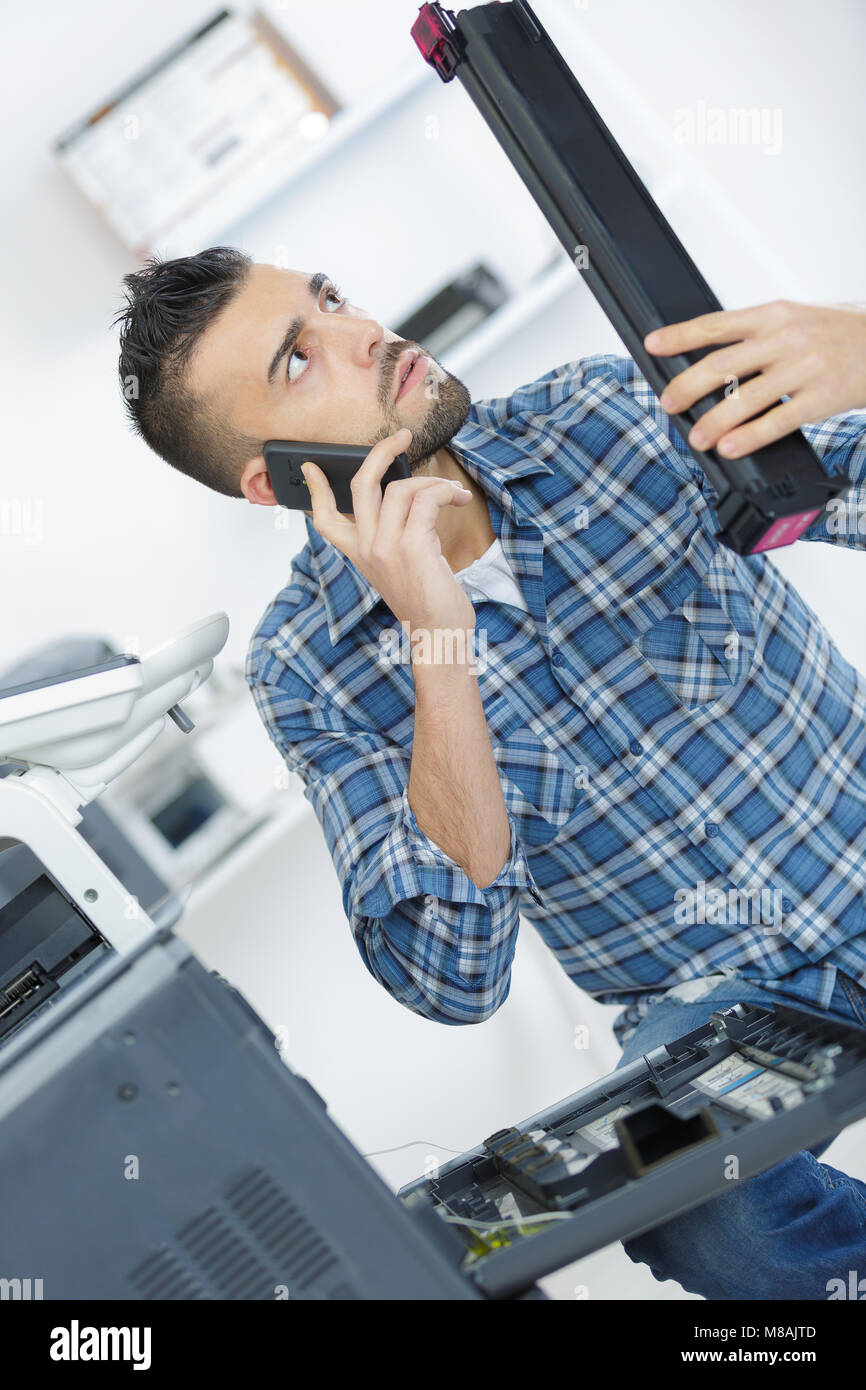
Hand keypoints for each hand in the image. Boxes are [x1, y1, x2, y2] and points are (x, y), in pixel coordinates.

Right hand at [301, 428, 476, 633]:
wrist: (440, 635)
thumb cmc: (428, 603)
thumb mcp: (401, 567)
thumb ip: (395, 536)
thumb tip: (414, 499)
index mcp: (359, 554)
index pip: (324, 519)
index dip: (315, 490)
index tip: (310, 467)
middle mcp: (366, 548)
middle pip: (361, 484)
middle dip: (382, 452)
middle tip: (403, 437)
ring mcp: (386, 546)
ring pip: (401, 488)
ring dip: (433, 482)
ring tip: (453, 495)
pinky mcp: (411, 546)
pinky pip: (427, 498)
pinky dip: (446, 492)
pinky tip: (459, 500)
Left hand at [644, 299, 865, 456]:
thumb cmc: (839, 334)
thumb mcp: (796, 319)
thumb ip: (756, 336)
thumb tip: (709, 361)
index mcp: (774, 315)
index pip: (717, 324)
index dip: (681, 335)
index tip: (653, 346)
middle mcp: (786, 338)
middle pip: (724, 363)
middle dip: (688, 385)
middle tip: (668, 403)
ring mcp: (805, 368)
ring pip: (747, 396)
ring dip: (715, 420)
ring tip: (696, 437)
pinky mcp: (822, 397)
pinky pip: (779, 420)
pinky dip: (750, 437)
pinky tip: (730, 447)